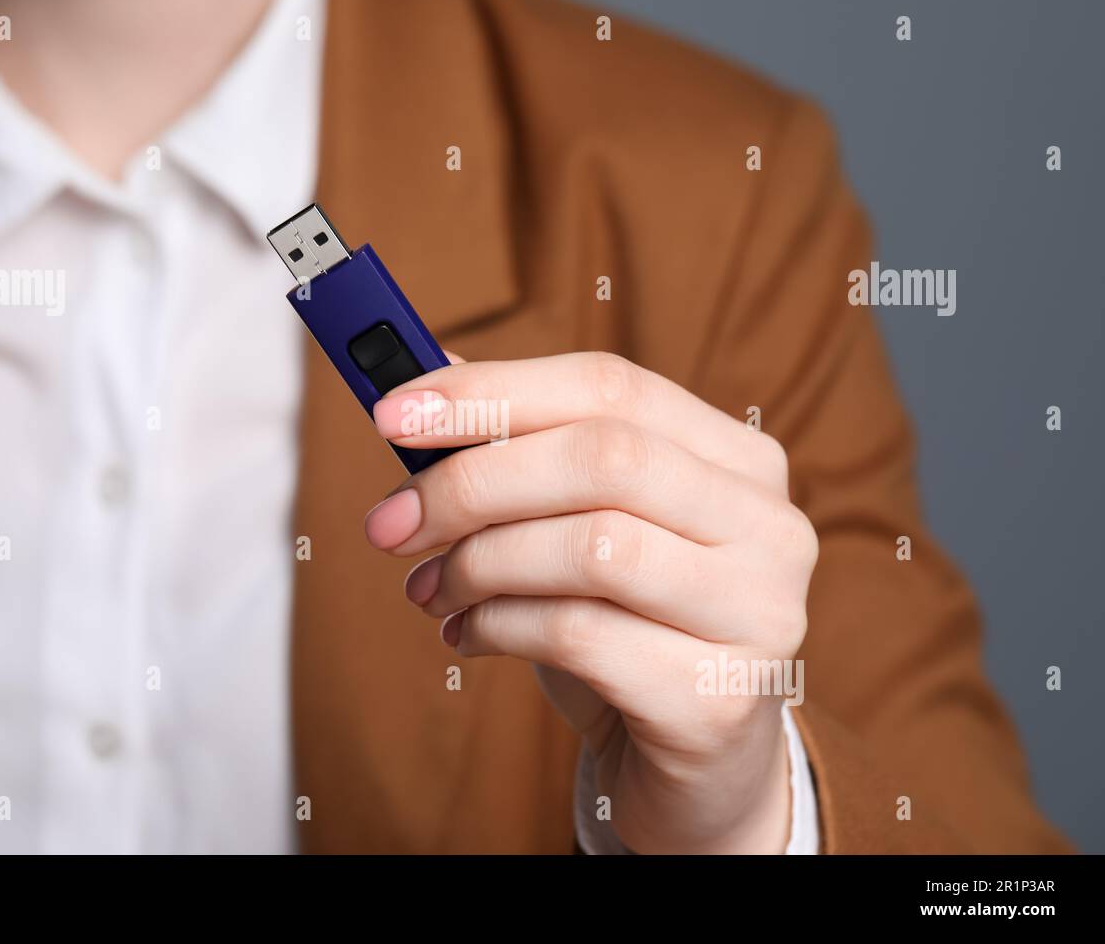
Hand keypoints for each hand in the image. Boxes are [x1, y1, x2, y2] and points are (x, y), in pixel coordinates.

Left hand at [364, 352, 816, 853]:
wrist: (696, 771)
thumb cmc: (626, 630)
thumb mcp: (576, 529)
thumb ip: (519, 452)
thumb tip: (420, 386)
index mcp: (737, 459)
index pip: (610, 386)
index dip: (493, 391)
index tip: (392, 413)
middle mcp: (768, 526)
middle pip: (602, 459)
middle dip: (471, 484)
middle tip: (389, 523)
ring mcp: (758, 614)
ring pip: (591, 547)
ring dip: (478, 565)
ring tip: (430, 590)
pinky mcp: (717, 700)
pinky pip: (578, 635)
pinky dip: (496, 627)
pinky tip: (467, 636)